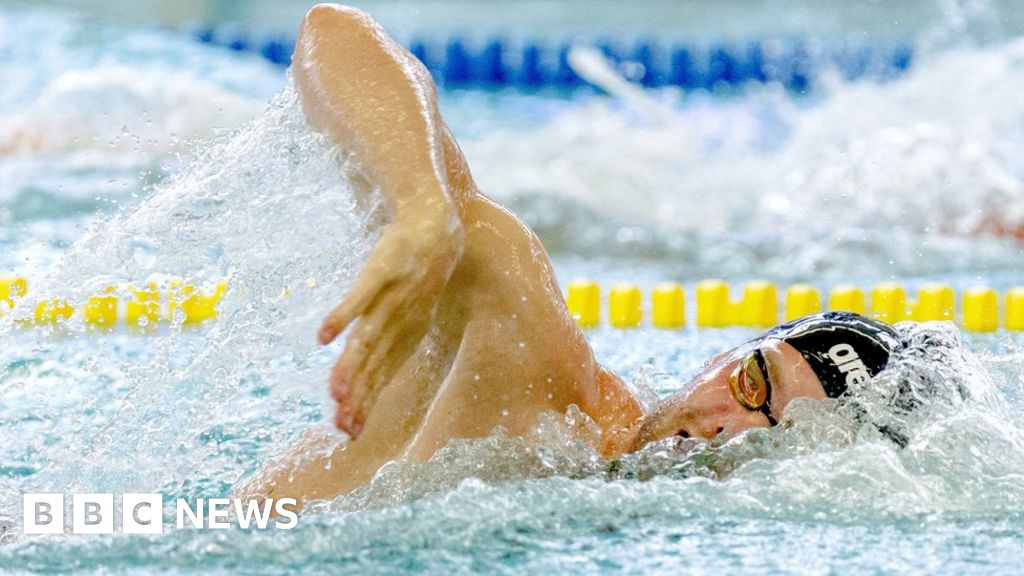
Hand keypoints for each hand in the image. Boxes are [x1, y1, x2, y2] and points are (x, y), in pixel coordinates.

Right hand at [320, 207, 462, 437]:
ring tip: (336, 393)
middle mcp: (399, 323)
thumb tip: (363, 378)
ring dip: (351, 366)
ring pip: (367, 338)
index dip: (366, 404)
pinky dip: (342, 316)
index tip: (350, 433)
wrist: (435, 229)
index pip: (381, 376)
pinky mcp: (381, 270)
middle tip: (342, 427)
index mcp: (406, 337)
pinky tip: (324, 336)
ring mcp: (391, 297)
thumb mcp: (407, 316)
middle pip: (373, 365)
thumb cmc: (416, 278)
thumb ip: (382, 346)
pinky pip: (359, 296)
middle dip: (359, 398)